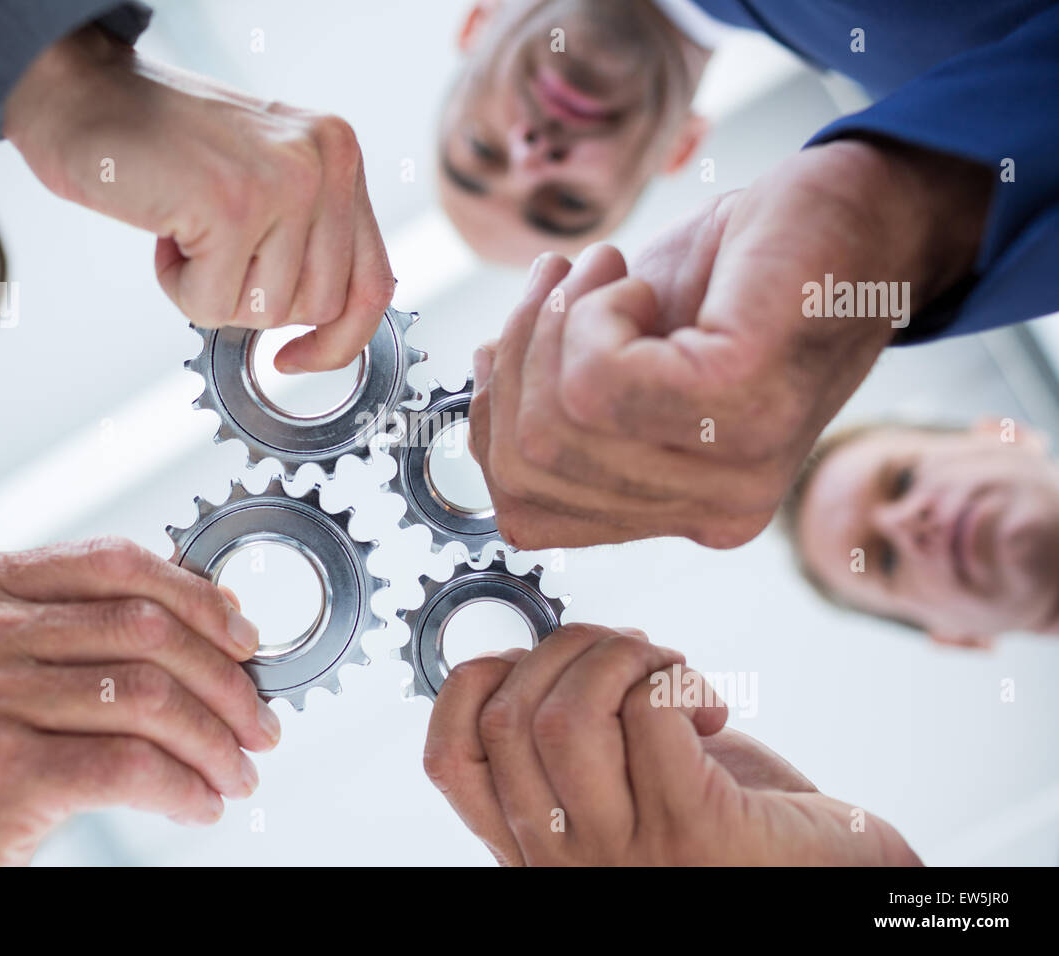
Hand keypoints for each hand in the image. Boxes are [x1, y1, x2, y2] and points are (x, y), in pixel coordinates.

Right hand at [0, 538, 278, 865]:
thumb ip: (78, 623)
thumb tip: (207, 608)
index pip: (114, 561)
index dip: (198, 596)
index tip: (244, 636)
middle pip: (145, 629)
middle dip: (225, 680)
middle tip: (259, 721)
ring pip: (149, 698)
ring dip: (215, 741)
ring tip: (238, 770)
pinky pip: (130, 765)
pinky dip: (184, 786)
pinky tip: (199, 802)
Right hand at [4, 27, 394, 371]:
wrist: (83, 94)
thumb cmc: (165, 149)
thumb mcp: (265, 180)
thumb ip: (311, 236)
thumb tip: (334, 327)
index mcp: (339, 155)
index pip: (374, 282)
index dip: (340, 340)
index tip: (295, 357)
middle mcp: (325, 161)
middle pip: (318, 307)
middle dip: (257, 304)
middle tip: (214, 253)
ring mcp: (283, 181)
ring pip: (267, 313)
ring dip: (213, 292)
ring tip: (187, 232)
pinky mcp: (233, 205)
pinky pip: (213, 306)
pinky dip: (178, 286)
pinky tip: (166, 232)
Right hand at [424, 624, 920, 865]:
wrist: (829, 887)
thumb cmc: (731, 828)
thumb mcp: (623, 792)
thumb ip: (572, 745)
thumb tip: (530, 650)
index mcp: (534, 843)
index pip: (449, 757)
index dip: (474, 681)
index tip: (533, 659)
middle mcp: (565, 860)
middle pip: (509, 717)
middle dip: (567, 646)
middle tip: (627, 656)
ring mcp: (627, 852)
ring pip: (568, 712)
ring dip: (622, 654)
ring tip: (666, 671)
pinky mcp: (697, 828)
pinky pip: (652, 710)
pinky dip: (676, 677)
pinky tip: (709, 708)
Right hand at [469, 139, 988, 548]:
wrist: (854, 216)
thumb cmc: (738, 279)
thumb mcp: (627, 351)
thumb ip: (560, 401)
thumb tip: (481, 389)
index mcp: (679, 515)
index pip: (524, 514)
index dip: (489, 423)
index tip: (512, 337)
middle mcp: (711, 515)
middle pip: (528, 469)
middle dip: (518, 359)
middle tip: (564, 282)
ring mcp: (733, 473)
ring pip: (557, 421)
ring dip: (556, 323)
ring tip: (606, 273)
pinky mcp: (742, 409)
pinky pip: (598, 378)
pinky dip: (595, 312)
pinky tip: (643, 286)